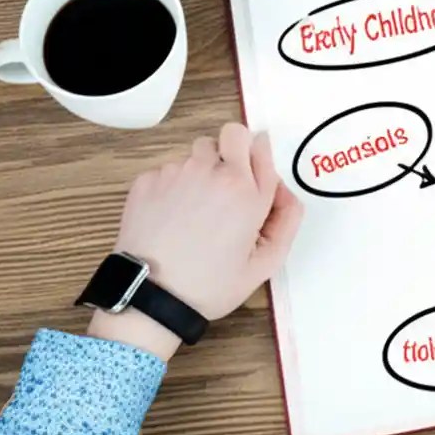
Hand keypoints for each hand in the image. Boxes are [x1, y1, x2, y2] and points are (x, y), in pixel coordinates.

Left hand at [88, 124, 303, 359]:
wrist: (151, 297)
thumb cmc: (209, 284)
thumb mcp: (266, 262)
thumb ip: (288, 218)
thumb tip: (286, 188)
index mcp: (245, 190)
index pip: (256, 140)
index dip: (256, 158)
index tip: (252, 180)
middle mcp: (210, 172)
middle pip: (227, 136)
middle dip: (231, 155)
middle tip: (226, 191)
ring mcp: (176, 173)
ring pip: (195, 154)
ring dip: (201, 171)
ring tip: (196, 210)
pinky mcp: (147, 181)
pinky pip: (167, 170)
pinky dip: (172, 187)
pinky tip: (172, 218)